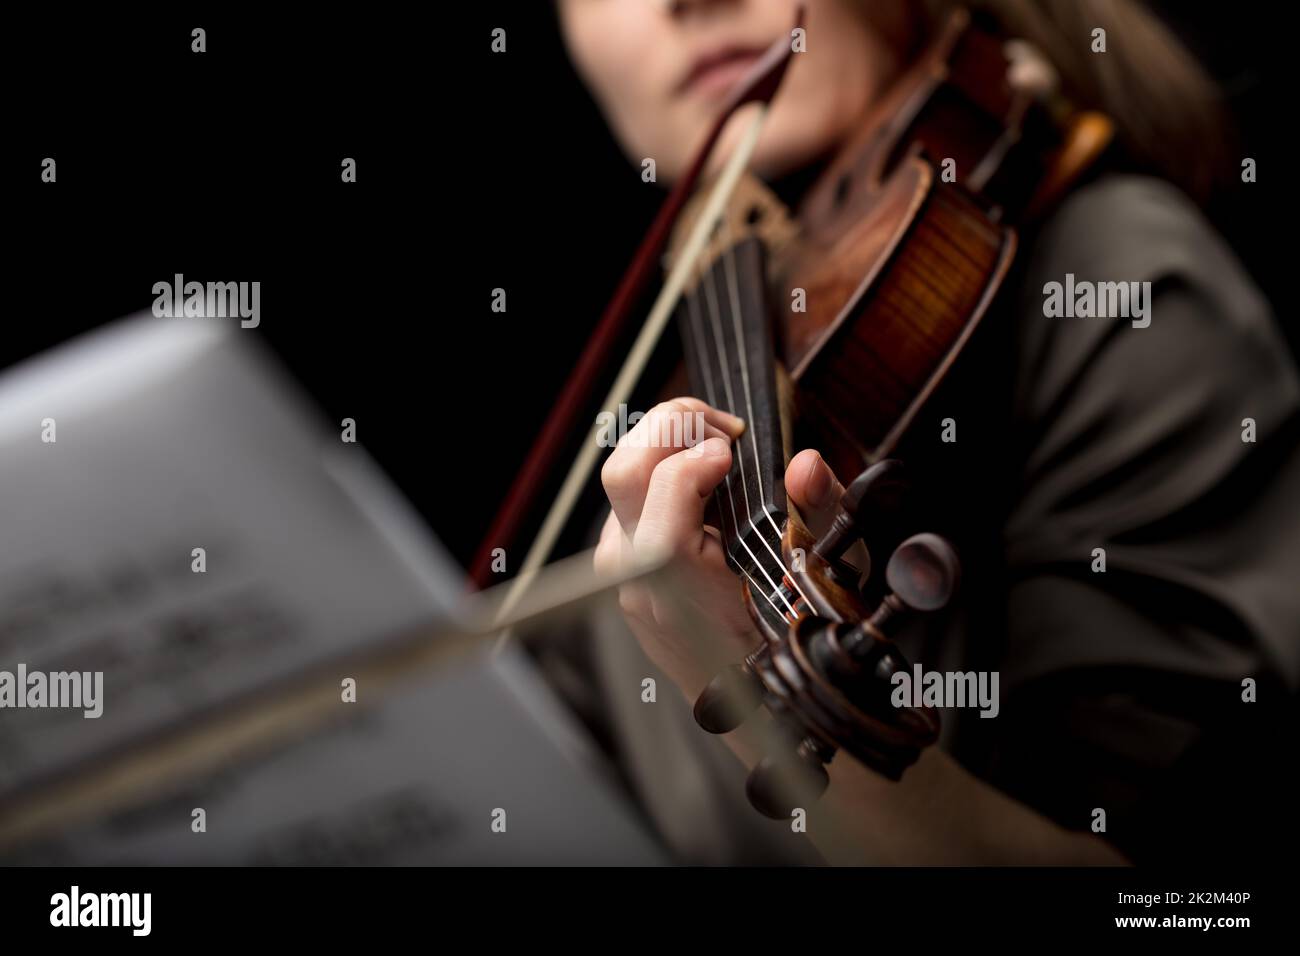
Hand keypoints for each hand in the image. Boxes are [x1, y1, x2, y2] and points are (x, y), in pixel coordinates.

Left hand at [592, 397, 845, 700]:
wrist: (750, 708)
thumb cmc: (785, 649)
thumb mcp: (819, 578)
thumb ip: (815, 512)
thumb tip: (804, 465)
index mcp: (676, 581)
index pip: (670, 485)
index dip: (705, 451)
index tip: (738, 448)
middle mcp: (635, 575)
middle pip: (624, 470)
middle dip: (673, 428)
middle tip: (723, 431)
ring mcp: (620, 572)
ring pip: (620, 482)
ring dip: (666, 448)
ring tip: (716, 448)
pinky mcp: (621, 568)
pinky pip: (628, 504)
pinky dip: (662, 475)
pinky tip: (702, 482)